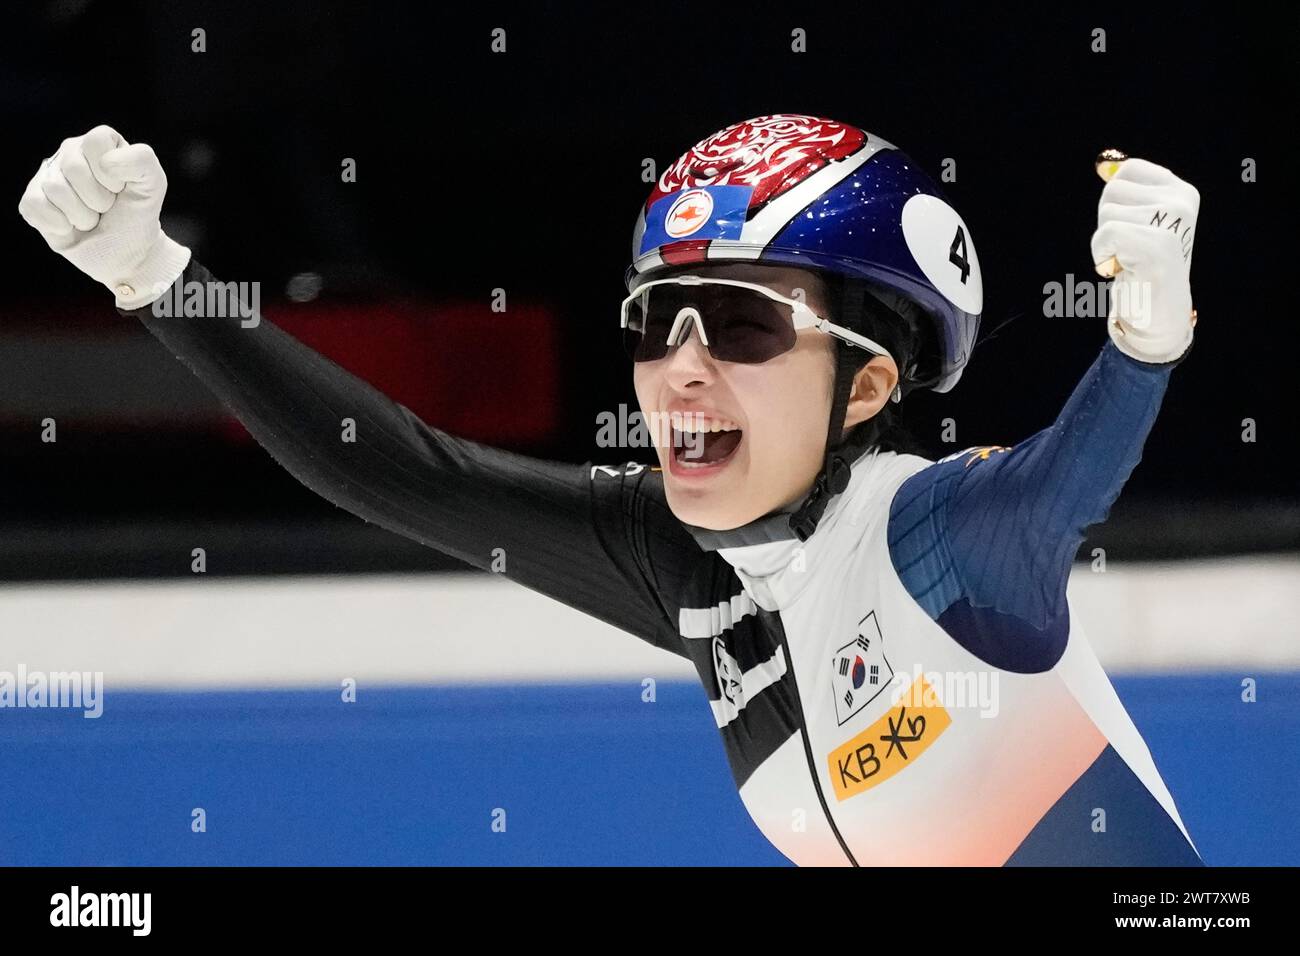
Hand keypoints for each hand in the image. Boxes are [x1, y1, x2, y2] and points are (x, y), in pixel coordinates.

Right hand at [17, 125, 190, 309]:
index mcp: (99, 143)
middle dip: (98, 198)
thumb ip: (141, 160)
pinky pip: (35, 206)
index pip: (95, 141)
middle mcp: (70, 152)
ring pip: (54, 188)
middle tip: (106, 208)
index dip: (111, 172)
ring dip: (82, 215)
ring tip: (92, 218)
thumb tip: (106, 162)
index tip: (120, 189)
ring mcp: (47, 175)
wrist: (125, 253)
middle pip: (73, 167)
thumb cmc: (137, 214)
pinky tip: (70, 227)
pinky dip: (59, 224)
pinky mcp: (32, 200)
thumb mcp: (152, 185)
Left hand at [1090, 157, 1198, 362]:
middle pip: (1113, 190)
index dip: (1115, 202)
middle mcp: (1183, 202)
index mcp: (1182, 192)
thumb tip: (1103, 165)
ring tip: (1128, 260)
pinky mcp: (1158, 245)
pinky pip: (1106, 233)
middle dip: (1108, 221)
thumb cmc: (1141, 267)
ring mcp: (1173, 223)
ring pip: (1107, 211)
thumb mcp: (1134, 221)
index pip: (1127, 171)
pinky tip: (1120, 269)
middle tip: (1127, 249)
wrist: (1156, 316)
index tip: (1131, 229)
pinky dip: (1102, 254)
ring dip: (1105, 241)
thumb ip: (1123, 189)